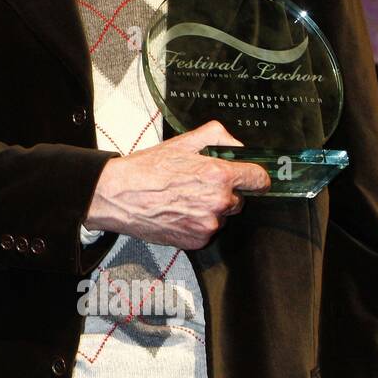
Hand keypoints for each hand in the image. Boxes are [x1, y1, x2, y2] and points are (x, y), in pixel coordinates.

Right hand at [84, 120, 270, 249]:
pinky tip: (177, 213)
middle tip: (197, 185)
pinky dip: (196, 224)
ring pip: (222, 217)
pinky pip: (207, 231)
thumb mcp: (182, 142)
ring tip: (182, 199)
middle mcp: (218, 202)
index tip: (249, 177)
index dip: (254, 177)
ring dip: (210, 210)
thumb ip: (218, 137)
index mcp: (218, 175)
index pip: (259, 179)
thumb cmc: (145, 169)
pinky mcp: (196, 240)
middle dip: (224, 192)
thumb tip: (237, 145)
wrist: (118, 195)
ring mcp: (208, 224)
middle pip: (240, 200)